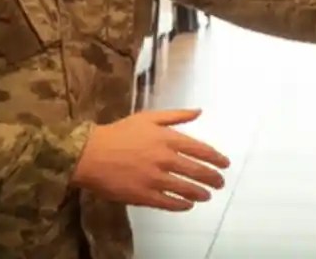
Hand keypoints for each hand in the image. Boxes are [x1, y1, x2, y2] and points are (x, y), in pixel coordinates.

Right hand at [70, 109, 229, 210]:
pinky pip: (169, 203)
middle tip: (220, 182)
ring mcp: (155, 179)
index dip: (216, 158)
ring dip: (200, 193)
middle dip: (213, 178)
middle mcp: (165, 159)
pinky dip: (181, 205)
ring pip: (186, 189)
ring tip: (207, 195)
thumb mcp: (148, 117)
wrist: (90, 153)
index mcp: (167, 138)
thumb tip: (199, 111)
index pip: (201, 150)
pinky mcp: (143, 195)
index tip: (225, 164)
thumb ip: (176, 115)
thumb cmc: (118, 133)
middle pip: (197, 171)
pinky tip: (187, 205)